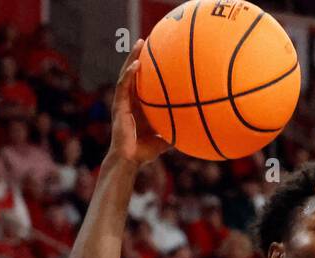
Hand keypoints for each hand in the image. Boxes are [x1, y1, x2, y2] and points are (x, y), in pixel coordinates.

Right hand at [109, 40, 169, 165]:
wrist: (130, 159)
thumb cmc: (145, 151)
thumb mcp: (165, 138)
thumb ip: (176, 131)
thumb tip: (195, 131)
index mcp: (139, 105)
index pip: (142, 82)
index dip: (147, 68)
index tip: (156, 54)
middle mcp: (130, 100)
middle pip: (133, 73)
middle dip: (138, 56)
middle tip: (146, 41)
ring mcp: (123, 102)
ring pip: (126, 74)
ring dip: (132, 58)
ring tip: (140, 44)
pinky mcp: (119, 106)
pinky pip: (123, 86)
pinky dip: (129, 75)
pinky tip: (136, 65)